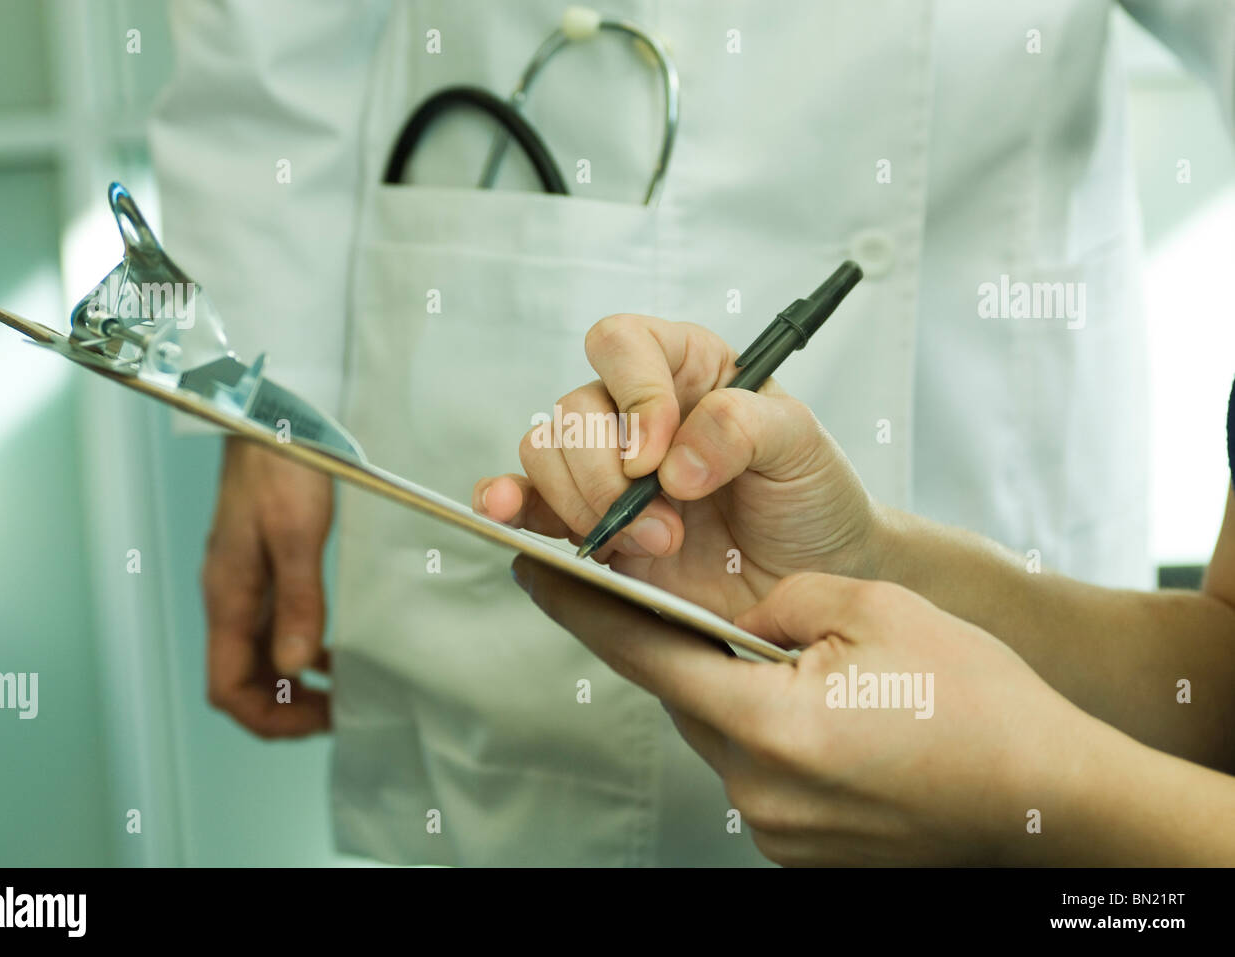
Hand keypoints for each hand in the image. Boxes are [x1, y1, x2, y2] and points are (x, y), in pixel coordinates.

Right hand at [200, 436, 332, 736]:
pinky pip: (270, 627)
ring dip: (293, 683)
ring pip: (257, 657)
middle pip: (242, 681)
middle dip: (285, 709)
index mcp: (229, 596)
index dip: (269, 718)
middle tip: (338, 712)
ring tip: (340, 689)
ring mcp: (242, 582)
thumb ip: (299, 602)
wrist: (268, 414)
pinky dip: (297, 649)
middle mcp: (229, 596)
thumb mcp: (297, 534)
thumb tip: (299, 665)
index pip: (228, 688)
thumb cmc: (280, 464)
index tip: (320, 720)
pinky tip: (329, 647)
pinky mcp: (258, 566)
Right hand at [475, 315, 877, 619]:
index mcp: (686, 368)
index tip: (659, 457)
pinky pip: (527, 501)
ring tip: (652, 546)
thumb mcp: (801, 444)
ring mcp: (608, 469)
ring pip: (545, 454)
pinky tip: (506, 512)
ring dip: (585, 505)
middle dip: (610, 475)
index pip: (623, 344)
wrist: (810, 580)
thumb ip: (741, 427)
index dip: (632, 395)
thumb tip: (672, 462)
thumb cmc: (811, 498)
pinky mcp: (589, 523)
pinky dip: (509, 504)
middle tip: (667, 526)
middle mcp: (635, 412)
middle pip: (574, 409)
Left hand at [512, 555, 1120, 865]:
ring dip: (734, 691)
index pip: (642, 652)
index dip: (581, 605)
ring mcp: (773, 829)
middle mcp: (755, 789)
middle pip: (681, 694)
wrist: (1049, 799)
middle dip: (688, 646)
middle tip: (714, 606)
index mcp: (768, 723)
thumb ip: (781, 602)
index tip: (535, 568)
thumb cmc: (978, 704)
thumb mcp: (874, 611)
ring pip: (717, 733)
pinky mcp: (794, 848)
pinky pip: (750, 771)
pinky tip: (818, 715)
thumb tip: (741, 615)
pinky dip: (764, 733)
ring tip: (795, 665)